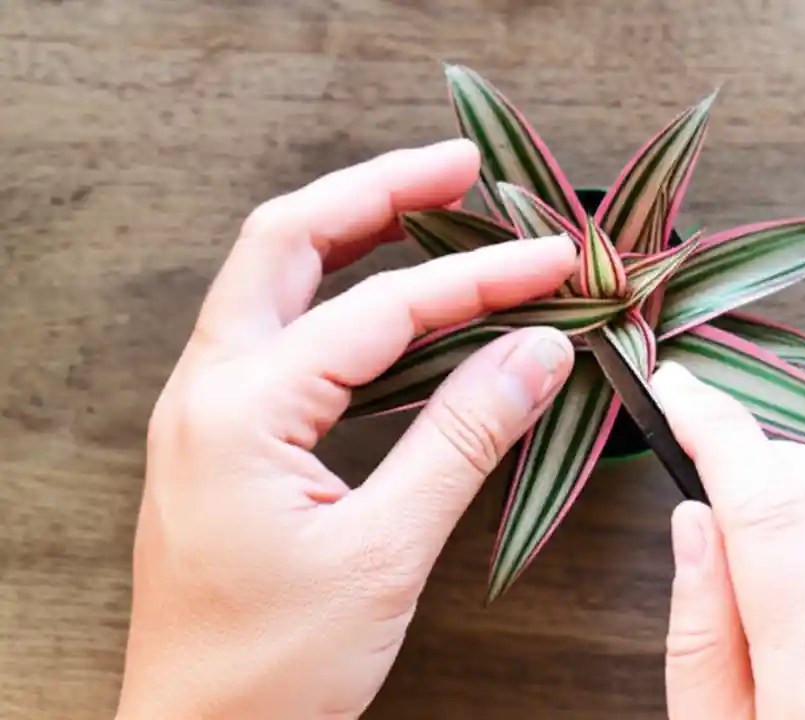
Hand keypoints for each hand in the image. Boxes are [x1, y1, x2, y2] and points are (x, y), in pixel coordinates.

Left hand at [116, 140, 578, 718]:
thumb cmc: (272, 668)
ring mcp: (207, 410)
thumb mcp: (384, 554)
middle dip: (378, 191)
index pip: (379, 309)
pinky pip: (279, 330)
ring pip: (274, 276)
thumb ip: (463, 438)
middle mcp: (208, 391)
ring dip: (353, 230)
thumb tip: (538, 351)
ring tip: (432, 205)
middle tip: (462, 166)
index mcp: (239, 412)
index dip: (478, 278)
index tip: (552, 260)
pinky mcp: (224, 436)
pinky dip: (339, 292)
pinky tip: (391, 300)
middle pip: (286, 240)